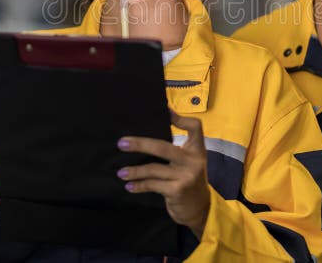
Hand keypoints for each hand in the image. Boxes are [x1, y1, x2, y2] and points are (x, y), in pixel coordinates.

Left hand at [117, 111, 210, 237]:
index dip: (181, 118)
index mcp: (197, 150)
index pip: (195, 127)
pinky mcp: (177, 190)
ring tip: (120, 172)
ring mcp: (185, 176)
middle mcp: (193, 161)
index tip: (165, 111)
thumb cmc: (189, 180)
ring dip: (134, 171)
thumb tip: (148, 134)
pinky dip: (139, 185)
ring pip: (153, 169)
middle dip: (140, 144)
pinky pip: (152, 185)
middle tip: (122, 143)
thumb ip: (177, 149)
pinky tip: (129, 185)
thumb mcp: (190, 162)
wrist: (200, 209)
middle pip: (163, 147)